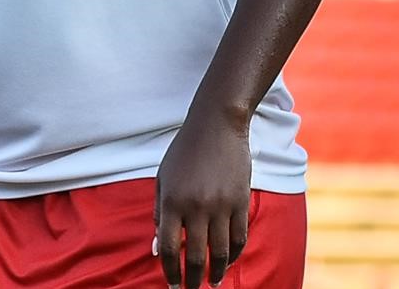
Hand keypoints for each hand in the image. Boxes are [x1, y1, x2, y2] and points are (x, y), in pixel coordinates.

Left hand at [155, 113, 251, 288]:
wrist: (216, 126)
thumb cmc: (184, 152)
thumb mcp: (163, 179)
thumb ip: (160, 216)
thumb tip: (157, 250)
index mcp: (172, 201)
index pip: (170, 248)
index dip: (170, 272)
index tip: (171, 285)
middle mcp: (196, 206)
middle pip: (196, 256)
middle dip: (192, 280)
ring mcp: (221, 205)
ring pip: (220, 252)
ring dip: (216, 273)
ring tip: (212, 283)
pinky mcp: (240, 201)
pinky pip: (239, 237)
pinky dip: (234, 254)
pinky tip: (228, 263)